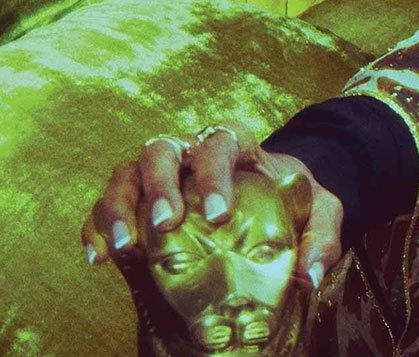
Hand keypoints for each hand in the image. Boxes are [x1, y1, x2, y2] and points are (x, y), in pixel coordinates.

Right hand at [81, 125, 344, 292]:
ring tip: (123, 246)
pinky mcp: (137, 201)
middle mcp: (190, 151)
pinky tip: (98, 257)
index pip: (220, 142)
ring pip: (126, 173)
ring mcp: (159, 174)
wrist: (276, 195)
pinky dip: (97, 226)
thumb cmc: (295, 198)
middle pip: (161, 151)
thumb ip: (321, 237)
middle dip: (159, 186)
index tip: (218, 214)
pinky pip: (106, 204)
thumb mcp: (321, 210)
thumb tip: (310, 277)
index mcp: (236, 144)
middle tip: (166, 225)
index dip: (213, 173)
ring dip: (118, 207)